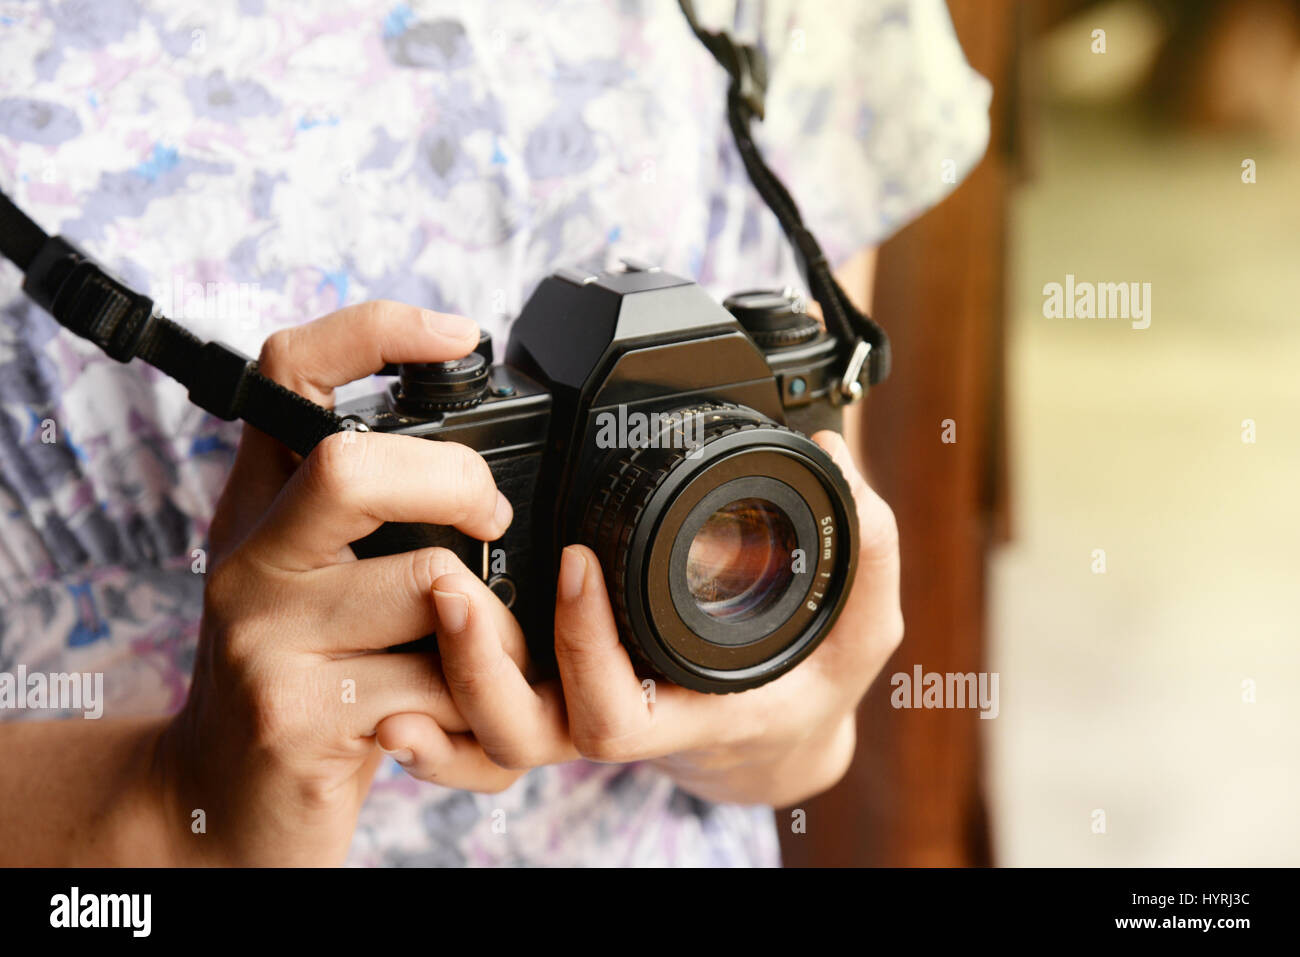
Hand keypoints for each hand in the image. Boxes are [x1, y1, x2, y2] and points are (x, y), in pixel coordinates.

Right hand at [157, 301, 517, 864]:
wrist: (219, 799)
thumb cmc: (300, 673)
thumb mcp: (316, 577)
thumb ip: (371, 519)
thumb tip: (482, 462)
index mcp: (261, 502)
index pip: (290, 373)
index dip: (374, 332)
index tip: (458, 334)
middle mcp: (250, 555)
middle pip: (353, 466)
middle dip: (461, 483)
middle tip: (494, 525)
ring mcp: (265, 635)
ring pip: (428, 583)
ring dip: (497, 630)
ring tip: (492, 659)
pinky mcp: (298, 715)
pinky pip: (439, 683)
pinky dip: (483, 702)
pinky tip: (457, 720)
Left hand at [376, 430, 901, 807]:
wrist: (772, 729)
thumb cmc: (808, 682)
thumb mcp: (859, 627)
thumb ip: (864, 551)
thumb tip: (831, 454)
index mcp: (681, 713)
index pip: (615, 713)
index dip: (585, 651)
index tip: (579, 561)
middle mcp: (615, 718)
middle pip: (527, 730)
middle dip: (481, 666)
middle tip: (452, 587)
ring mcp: (575, 707)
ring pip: (490, 729)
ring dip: (448, 672)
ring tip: (427, 596)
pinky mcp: (551, 686)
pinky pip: (480, 722)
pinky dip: (436, 717)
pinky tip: (397, 678)